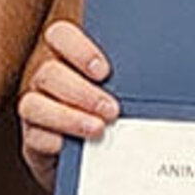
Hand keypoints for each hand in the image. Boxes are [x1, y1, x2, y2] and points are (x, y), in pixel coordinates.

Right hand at [14, 21, 119, 190]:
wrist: (97, 158)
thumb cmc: (115, 115)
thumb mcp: (124, 91)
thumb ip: (130, 79)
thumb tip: (162, 77)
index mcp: (67, 57)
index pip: (60, 36)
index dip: (78, 49)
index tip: (104, 71)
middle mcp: (47, 80)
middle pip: (48, 73)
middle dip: (82, 92)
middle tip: (112, 109)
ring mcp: (36, 109)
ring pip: (33, 104)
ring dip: (68, 117)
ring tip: (99, 129)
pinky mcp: (33, 139)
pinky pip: (33, 136)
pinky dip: (54, 141)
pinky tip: (76, 147)